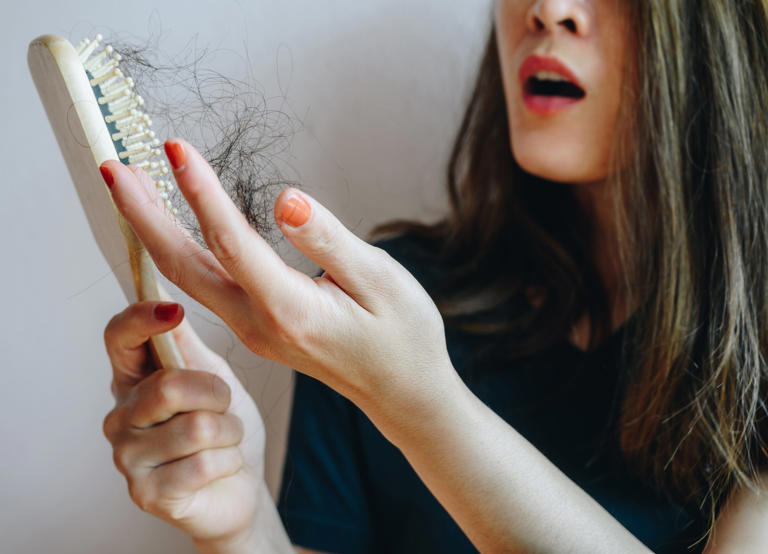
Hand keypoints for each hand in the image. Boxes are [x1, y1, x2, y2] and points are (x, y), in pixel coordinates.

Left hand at [100, 138, 455, 424]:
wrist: (402, 391)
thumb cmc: (402, 334)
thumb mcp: (380, 281)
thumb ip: (329, 240)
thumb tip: (284, 200)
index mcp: (289, 309)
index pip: (230, 242)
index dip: (200, 192)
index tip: (173, 148)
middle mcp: (258, 322)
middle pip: (182, 265)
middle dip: (142, 214)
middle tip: (113, 166)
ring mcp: (252, 328)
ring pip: (187, 276)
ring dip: (153, 230)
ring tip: (132, 185)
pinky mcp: (256, 326)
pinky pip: (204, 285)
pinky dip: (178, 249)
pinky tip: (172, 224)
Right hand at [102, 300, 265, 543]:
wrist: (239, 485)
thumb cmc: (223, 426)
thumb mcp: (213, 376)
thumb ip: (185, 342)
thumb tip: (163, 292)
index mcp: (133, 379)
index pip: (118, 338)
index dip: (141, 319)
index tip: (174, 312)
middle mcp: (121, 416)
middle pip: (169, 386)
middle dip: (217, 395)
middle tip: (224, 406)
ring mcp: (127, 457)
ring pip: (196, 427)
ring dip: (229, 431)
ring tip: (225, 438)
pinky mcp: (146, 493)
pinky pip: (204, 463)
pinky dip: (229, 460)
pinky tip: (221, 466)